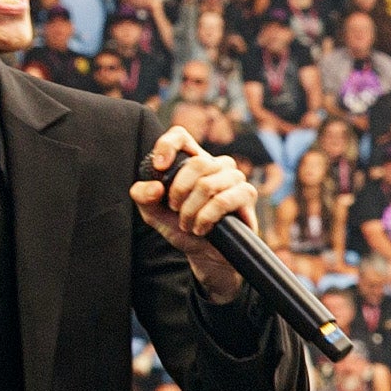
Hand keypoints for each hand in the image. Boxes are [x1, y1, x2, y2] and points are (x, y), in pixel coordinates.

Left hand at [131, 123, 254, 299]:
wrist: (205, 255)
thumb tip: (155, 187)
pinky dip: (206, 217)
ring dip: (191, 210)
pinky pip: (222, 200)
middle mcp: (215, 164)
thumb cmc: (182, 228)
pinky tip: (202, 228)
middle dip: (179, 192)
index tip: (159, 167)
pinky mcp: (246, 194)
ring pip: (208, 184)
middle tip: (176, 211)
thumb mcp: (153, 214)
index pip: (180, 136)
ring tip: (189, 224)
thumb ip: (143, 197)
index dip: (168, 145)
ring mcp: (233, 178)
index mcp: (191, 161)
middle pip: (196, 163)